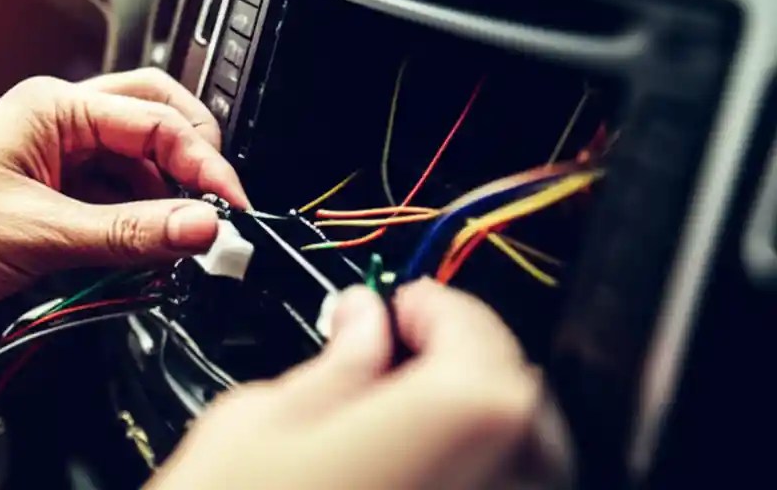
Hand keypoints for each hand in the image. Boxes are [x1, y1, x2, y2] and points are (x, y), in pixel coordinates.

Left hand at [0, 69, 246, 330]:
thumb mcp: (35, 233)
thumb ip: (127, 232)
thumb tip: (199, 225)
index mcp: (53, 108)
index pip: (157, 120)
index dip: (203, 163)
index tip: (229, 210)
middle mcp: (56, 129)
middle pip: (154, 132)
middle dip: (190, 171)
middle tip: (214, 219)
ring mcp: (49, 167)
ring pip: (133, 177)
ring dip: (159, 211)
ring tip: (172, 254)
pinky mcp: (41, 206)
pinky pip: (107, 212)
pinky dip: (129, 237)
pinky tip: (135, 266)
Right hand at [148, 280, 545, 489]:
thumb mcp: (258, 418)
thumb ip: (333, 363)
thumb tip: (360, 325)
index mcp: (458, 419)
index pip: (477, 333)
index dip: (431, 306)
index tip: (394, 305)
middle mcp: (507, 483)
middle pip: (511, 397)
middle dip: (454, 366)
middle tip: (386, 355)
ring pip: (518, 463)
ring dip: (471, 430)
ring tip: (391, 424)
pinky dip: (467, 484)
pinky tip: (402, 482)